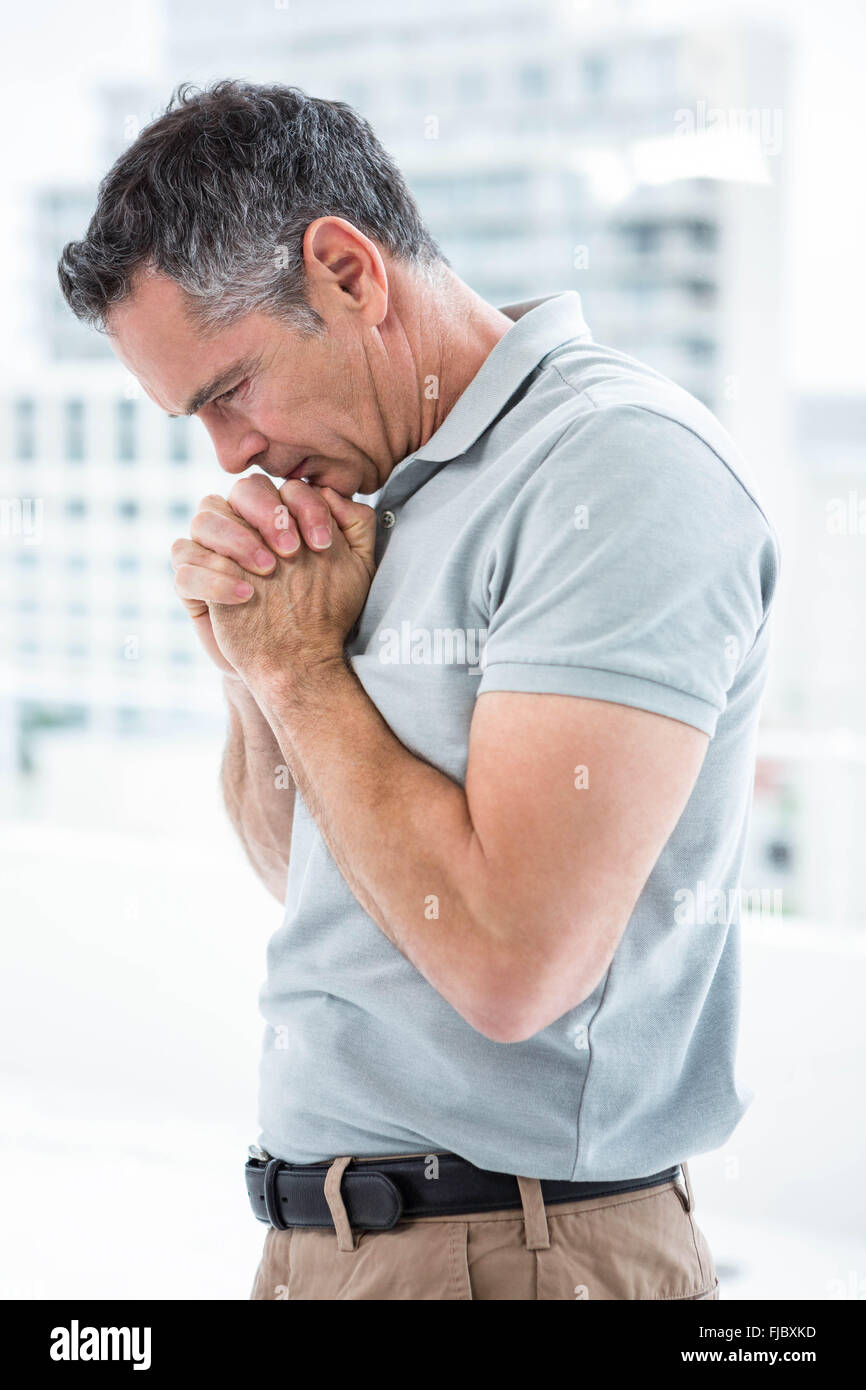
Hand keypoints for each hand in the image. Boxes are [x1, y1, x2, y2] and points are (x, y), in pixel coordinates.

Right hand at [207, 482, 376, 688]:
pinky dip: (213, 578)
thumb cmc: (322, 607)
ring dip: (237, 540)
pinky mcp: (192, 585)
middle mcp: (240, 524)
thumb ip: (355, 526)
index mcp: (274, 513)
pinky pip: (185, 568)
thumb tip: (332, 492)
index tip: (323, 544)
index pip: (279, 485)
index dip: (301, 506)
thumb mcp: (355, 569)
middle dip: (267, 514)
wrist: (296, 661)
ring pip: (203, 519)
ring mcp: (211, 552)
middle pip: (239, 491)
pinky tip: (245, 595)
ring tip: (267, 571)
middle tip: (291, 551)